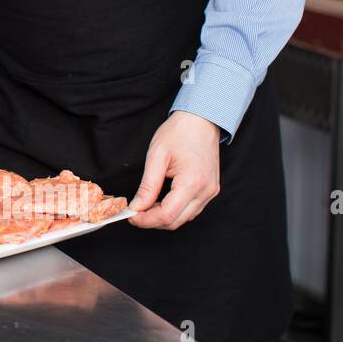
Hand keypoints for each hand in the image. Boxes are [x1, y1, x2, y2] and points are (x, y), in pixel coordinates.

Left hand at [128, 111, 221, 229]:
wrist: (201, 120)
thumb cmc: (179, 133)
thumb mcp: (157, 157)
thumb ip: (147, 186)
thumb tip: (137, 207)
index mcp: (192, 182)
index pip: (167, 215)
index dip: (146, 220)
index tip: (131, 216)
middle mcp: (205, 191)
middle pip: (176, 221)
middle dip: (153, 221)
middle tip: (135, 212)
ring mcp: (210, 192)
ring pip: (184, 218)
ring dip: (163, 217)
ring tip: (146, 205)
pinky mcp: (211, 190)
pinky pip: (191, 209)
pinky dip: (175, 210)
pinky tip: (160, 201)